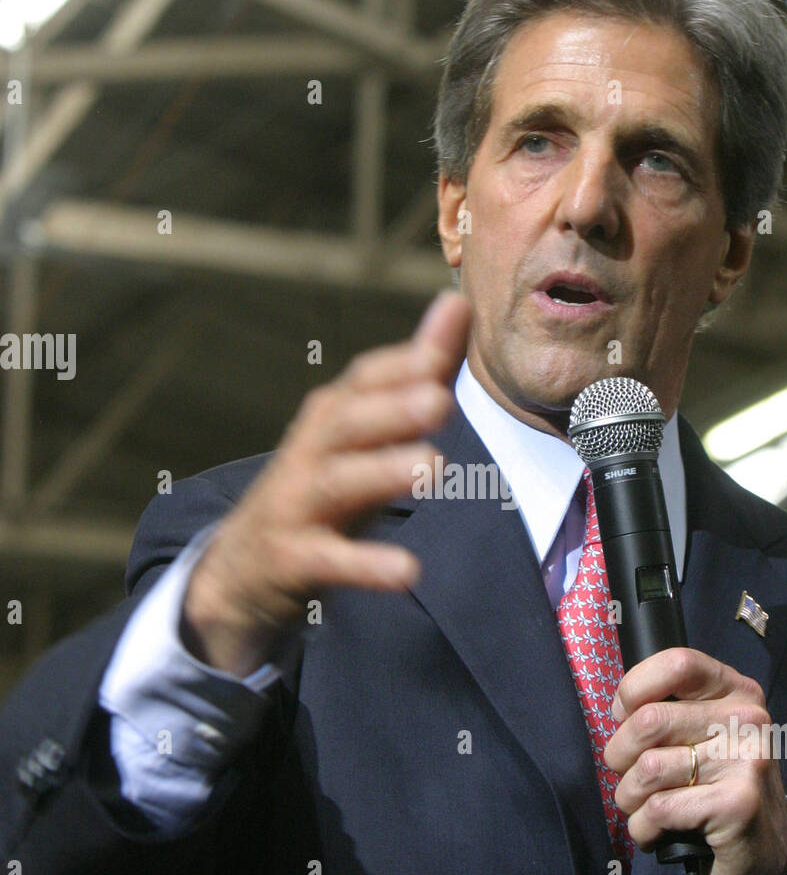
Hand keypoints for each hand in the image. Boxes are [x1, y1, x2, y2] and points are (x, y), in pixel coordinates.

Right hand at [182, 289, 471, 676]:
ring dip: (381, 472)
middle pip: (347, 422)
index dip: (404, 360)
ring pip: (336, 482)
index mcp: (331, 418)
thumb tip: (458, 303)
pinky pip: (330, 560)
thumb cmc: (321, 487)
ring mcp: (294, 504)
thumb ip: (416, 374)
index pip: (365, 379)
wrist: (240, 569)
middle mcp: (309, 451)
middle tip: (441, 400)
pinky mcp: (290, 558)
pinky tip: (407, 570)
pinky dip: (367, 565)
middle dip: (392, 409)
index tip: (451, 331)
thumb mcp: (367, 433)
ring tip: (434, 467)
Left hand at [603, 648, 786, 874]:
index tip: (625, 717)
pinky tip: (657, 832)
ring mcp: (746, 760)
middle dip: (620, 755)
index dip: (634, 689)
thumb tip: (622, 708)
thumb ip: (670, 709)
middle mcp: (748, 719)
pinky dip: (643, 827)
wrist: (768, 850)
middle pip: (649, 720)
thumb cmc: (719, 786)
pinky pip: (659, 809)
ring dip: (630, 797)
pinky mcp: (737, 804)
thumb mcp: (704, 734)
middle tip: (629, 775)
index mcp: (737, 691)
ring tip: (644, 808)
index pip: (677, 664)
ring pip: (648, 768)